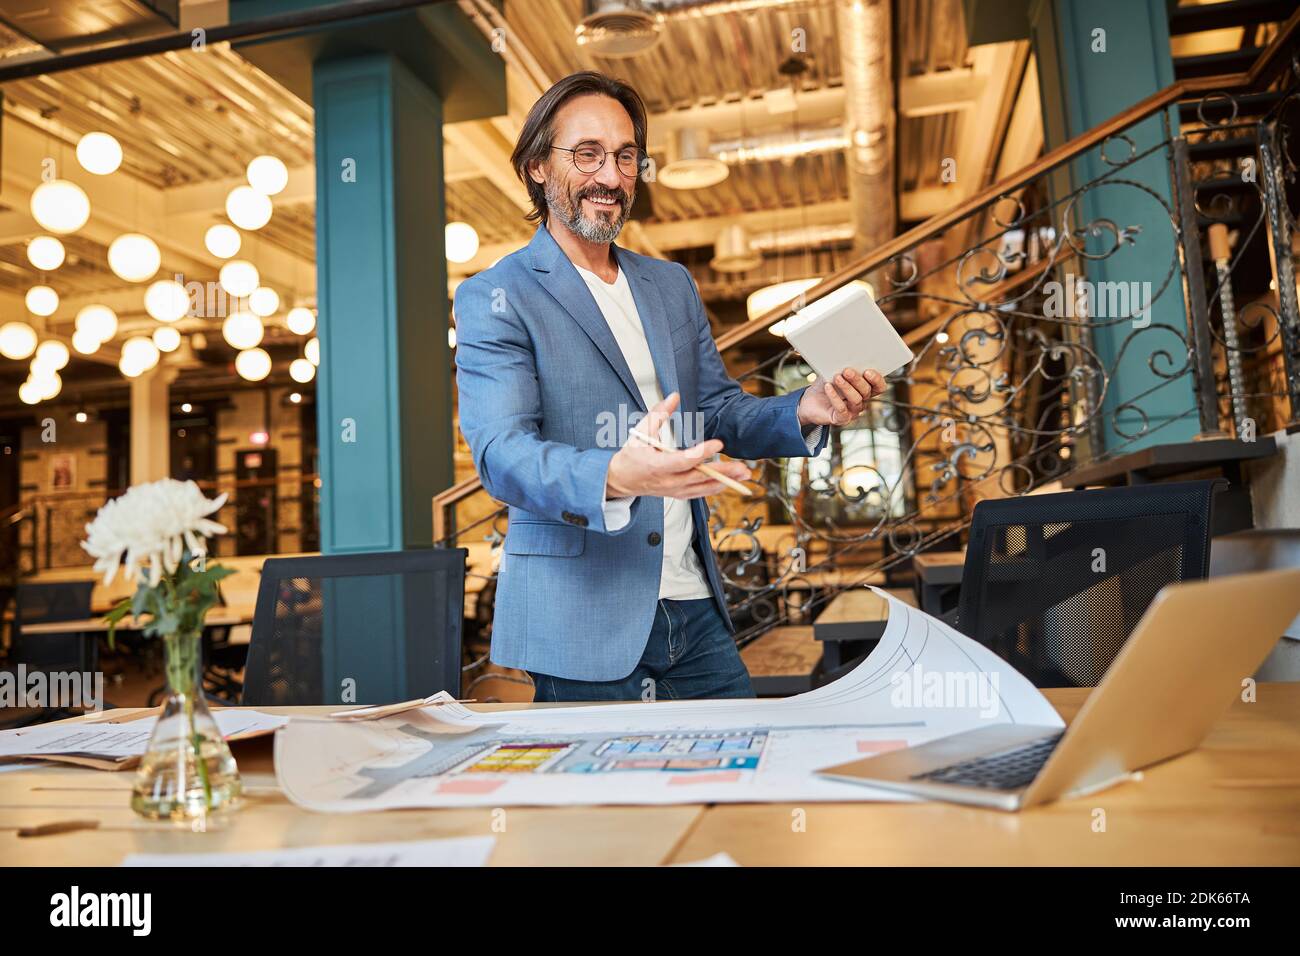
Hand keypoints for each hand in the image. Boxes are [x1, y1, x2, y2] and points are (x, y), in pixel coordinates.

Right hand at [606, 392, 751, 498]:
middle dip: (723, 472)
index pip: (683, 461)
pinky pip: (700, 493)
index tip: (718, 444)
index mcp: (657, 465)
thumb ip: (658, 414)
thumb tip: (673, 396)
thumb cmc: (631, 456)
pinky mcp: (678, 494)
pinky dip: (716, 488)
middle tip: (742, 467)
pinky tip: (730, 482)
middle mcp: (667, 481)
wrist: (620, 480)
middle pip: (700, 477)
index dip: (702, 453)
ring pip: (703, 488)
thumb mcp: (640, 432)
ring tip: (744, 474)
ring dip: (726, 481)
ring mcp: (674, 490)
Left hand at [797, 368, 885, 426]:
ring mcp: (852, 412)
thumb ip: (842, 366)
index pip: (879, 387)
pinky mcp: (841, 419)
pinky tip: (828, 387)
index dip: (877, 380)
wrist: (809, 401)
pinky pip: (842, 410)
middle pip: (866, 392)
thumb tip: (844, 356)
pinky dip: (835, 397)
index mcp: (864, 389)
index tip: (868, 371)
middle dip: (857, 380)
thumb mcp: (833, 372)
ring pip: (856, 400)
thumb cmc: (825, 385)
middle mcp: (861, 401)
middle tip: (847, 370)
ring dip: (846, 387)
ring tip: (836, 377)